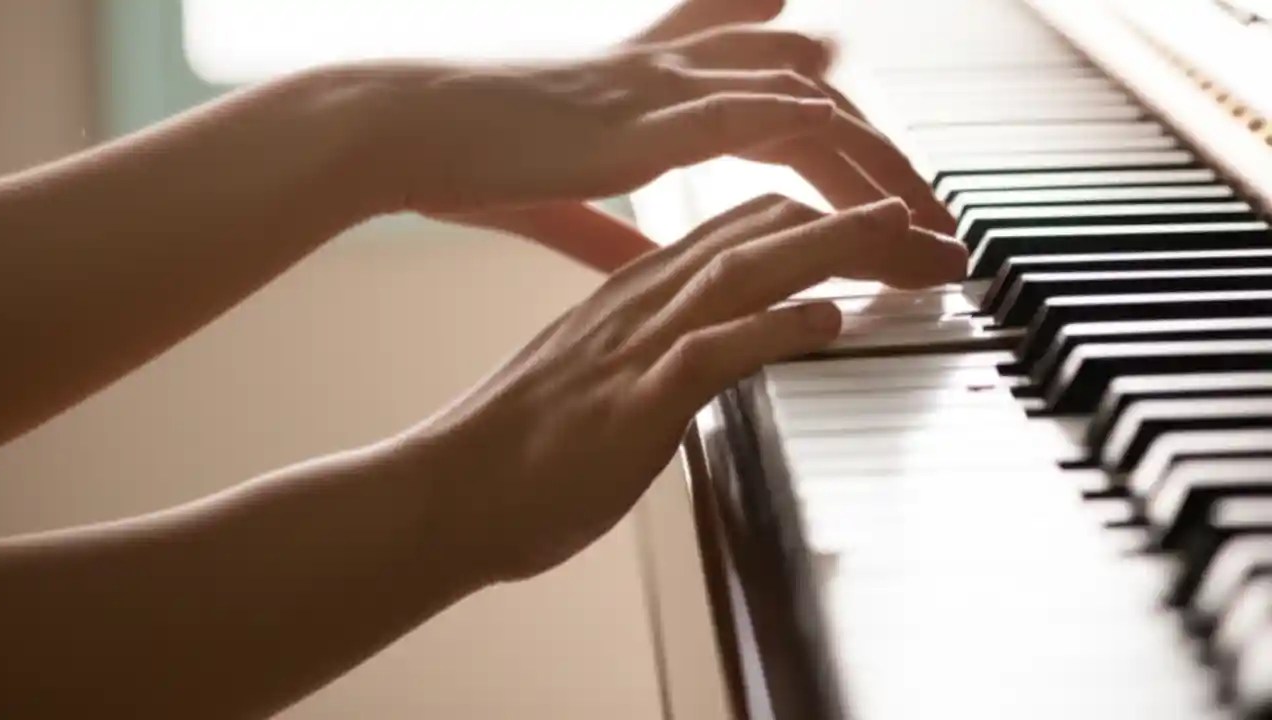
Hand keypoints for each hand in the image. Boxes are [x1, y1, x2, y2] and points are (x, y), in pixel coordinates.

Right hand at [394, 197, 965, 582]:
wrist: (446, 493)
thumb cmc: (506, 453)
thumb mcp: (578, 383)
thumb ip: (630, 361)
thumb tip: (674, 369)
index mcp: (619, 304)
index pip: (716, 239)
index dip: (787, 223)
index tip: (839, 218)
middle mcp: (631, 309)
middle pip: (742, 239)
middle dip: (824, 218)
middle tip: (890, 210)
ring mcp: (631, 350)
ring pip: (740, 275)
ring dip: (822, 248)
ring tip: (887, 231)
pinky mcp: (633, 402)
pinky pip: (718, 349)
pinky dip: (779, 327)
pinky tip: (829, 319)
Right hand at [445, 0, 953, 273]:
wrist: (403, 131)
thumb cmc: (474, 162)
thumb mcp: (567, 202)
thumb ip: (620, 229)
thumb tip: (654, 259)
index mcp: (661, 98)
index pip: (779, 111)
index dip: (841, 156)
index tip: (886, 206)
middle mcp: (679, 80)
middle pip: (817, 103)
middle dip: (885, 162)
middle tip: (939, 218)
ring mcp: (668, 91)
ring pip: (809, 113)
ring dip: (876, 170)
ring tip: (930, 231)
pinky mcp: (646, 118)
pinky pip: (758, 126)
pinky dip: (821, 161)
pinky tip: (866, 206)